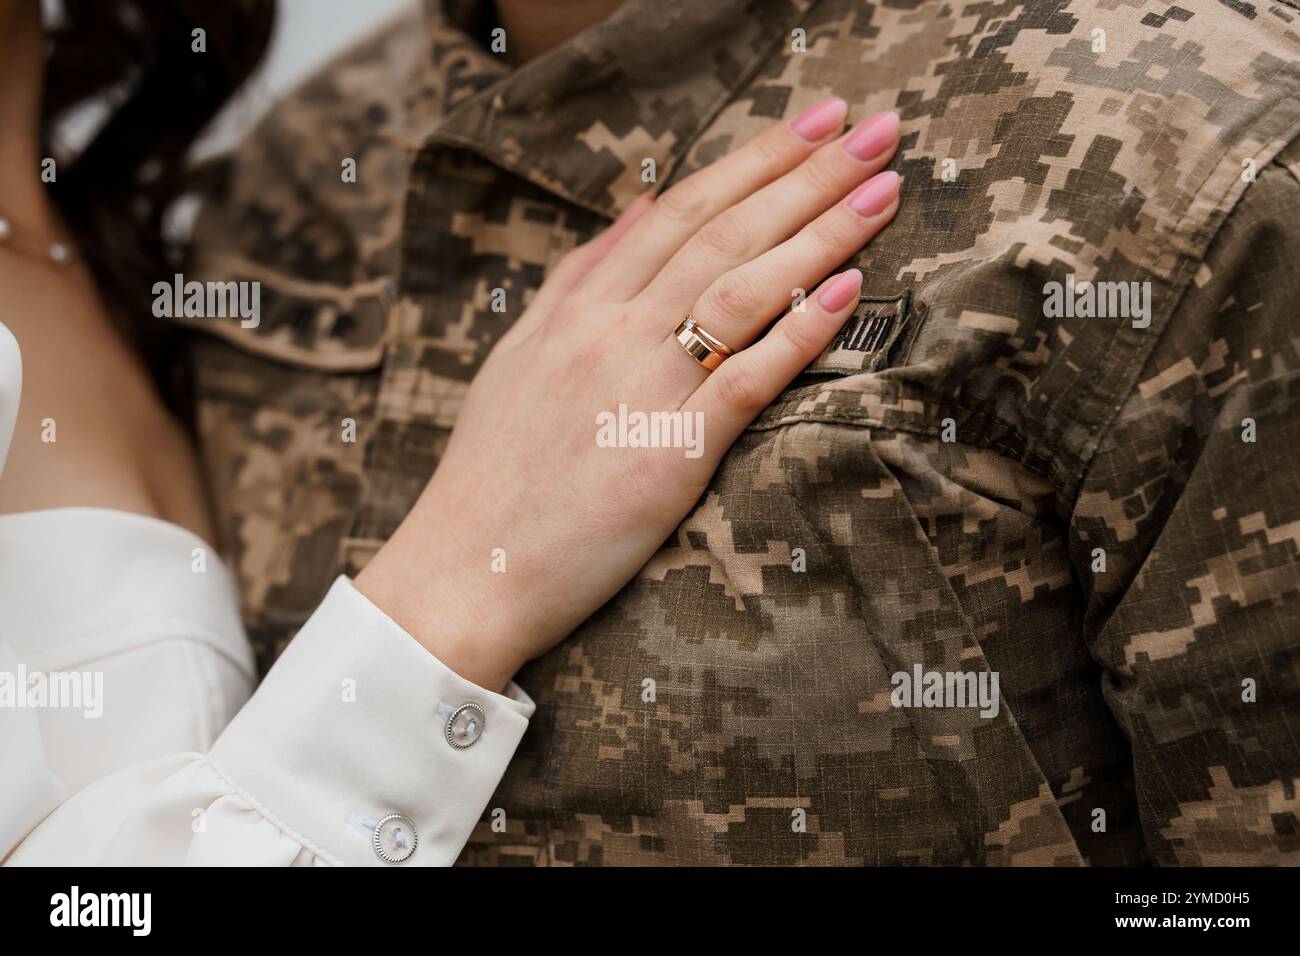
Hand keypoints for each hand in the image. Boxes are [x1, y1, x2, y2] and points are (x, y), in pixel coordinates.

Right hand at [355, 98, 901, 690]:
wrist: (463, 570)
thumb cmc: (493, 471)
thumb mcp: (520, 354)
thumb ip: (578, 277)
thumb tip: (639, 206)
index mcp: (577, 308)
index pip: (680, 211)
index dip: (753, 159)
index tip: (814, 121)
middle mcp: (609, 333)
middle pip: (721, 234)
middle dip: (804, 173)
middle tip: (875, 129)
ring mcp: (639, 391)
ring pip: (740, 289)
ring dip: (817, 233)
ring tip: (881, 187)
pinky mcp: (667, 457)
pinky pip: (745, 382)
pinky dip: (799, 331)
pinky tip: (850, 289)